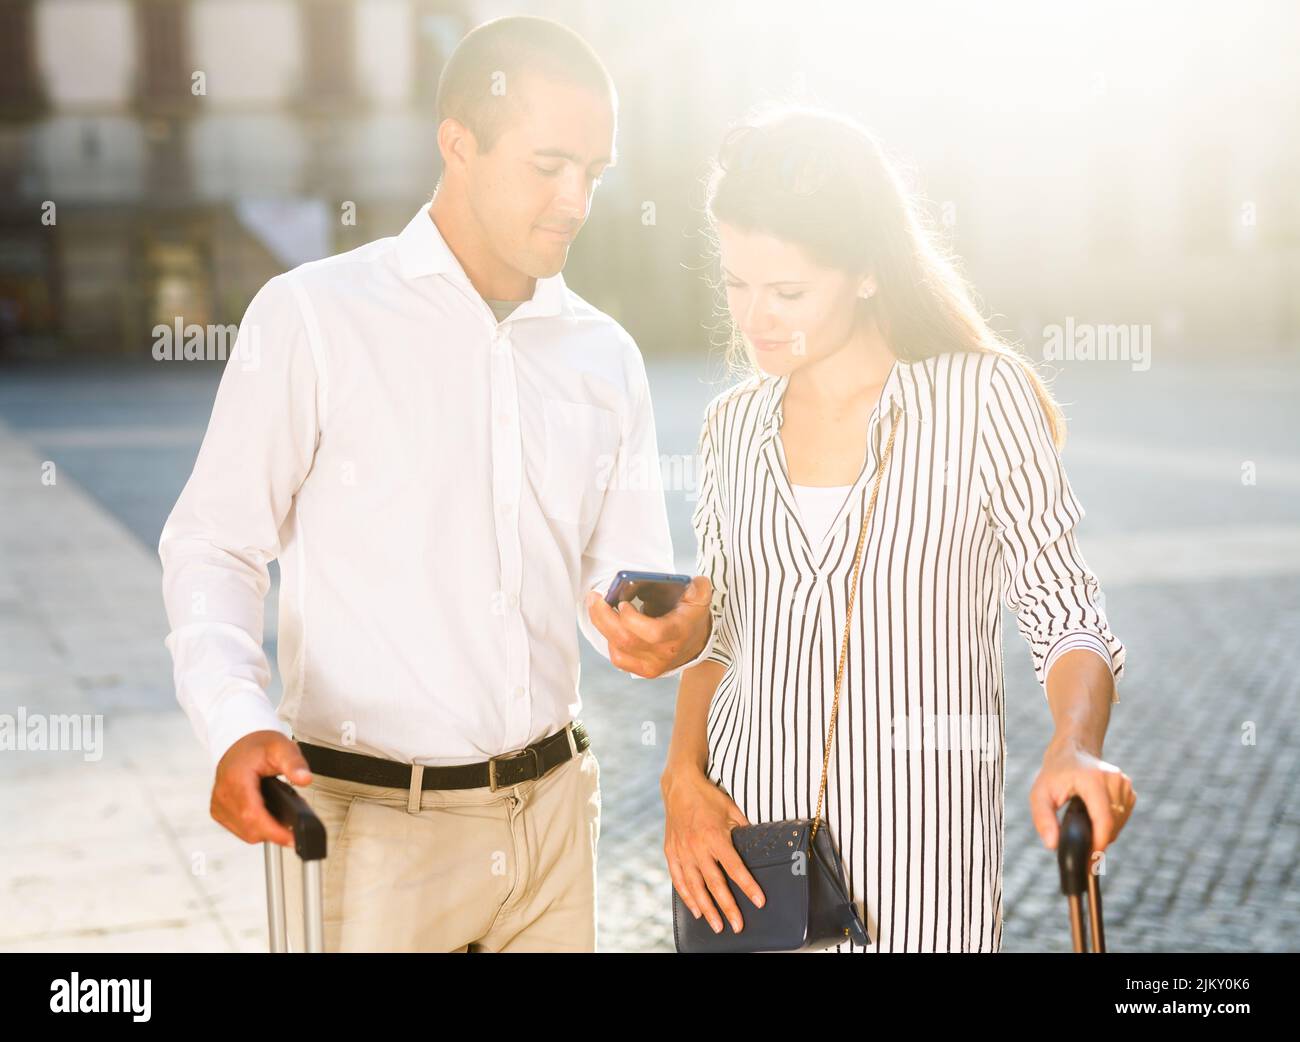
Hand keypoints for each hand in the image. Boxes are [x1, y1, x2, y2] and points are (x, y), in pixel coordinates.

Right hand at [211, 730, 312, 846]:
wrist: (240, 741)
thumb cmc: (258, 745)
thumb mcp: (282, 747)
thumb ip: (295, 763)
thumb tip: (304, 778)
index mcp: (236, 780)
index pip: (252, 816)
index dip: (273, 831)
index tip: (292, 838)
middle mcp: (223, 794)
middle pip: (249, 829)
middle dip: (274, 831)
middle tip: (292, 821)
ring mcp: (218, 804)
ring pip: (245, 833)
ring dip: (265, 830)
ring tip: (279, 815)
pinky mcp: (218, 810)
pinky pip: (239, 829)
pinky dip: (255, 826)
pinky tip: (265, 814)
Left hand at [585, 576, 712, 677]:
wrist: (695, 643)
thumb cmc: (690, 615)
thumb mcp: (699, 597)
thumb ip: (698, 588)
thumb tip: (689, 584)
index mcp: (679, 633)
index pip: (654, 633)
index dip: (633, 619)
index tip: (623, 603)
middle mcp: (665, 654)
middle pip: (626, 640)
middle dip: (604, 617)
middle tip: (594, 597)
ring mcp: (653, 666)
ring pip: (617, 649)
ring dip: (601, 625)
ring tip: (595, 605)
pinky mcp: (643, 671)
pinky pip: (617, 658)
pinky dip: (608, 640)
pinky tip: (606, 625)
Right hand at [661, 764, 764, 933]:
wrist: (680, 786)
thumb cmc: (709, 798)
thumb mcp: (732, 809)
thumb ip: (744, 829)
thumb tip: (758, 845)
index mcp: (715, 836)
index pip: (735, 867)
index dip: (748, 886)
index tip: (759, 901)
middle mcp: (697, 847)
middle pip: (715, 884)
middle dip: (727, 907)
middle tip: (737, 925)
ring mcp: (682, 851)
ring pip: (695, 886)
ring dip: (707, 908)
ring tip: (717, 926)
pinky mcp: (671, 852)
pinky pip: (678, 879)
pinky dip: (686, 896)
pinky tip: (695, 910)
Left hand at [1030, 736, 1135, 853]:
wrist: (1073, 750)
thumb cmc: (1055, 773)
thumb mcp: (1039, 794)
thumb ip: (1043, 819)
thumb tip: (1053, 845)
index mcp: (1093, 779)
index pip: (1104, 820)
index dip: (1098, 844)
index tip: (1089, 861)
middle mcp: (1114, 780)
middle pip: (1112, 826)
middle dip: (1097, 840)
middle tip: (1079, 843)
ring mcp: (1124, 784)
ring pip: (1119, 824)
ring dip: (1104, 832)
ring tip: (1084, 824)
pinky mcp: (1129, 789)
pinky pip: (1123, 817)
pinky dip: (1110, 824)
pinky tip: (1094, 816)